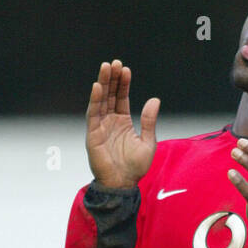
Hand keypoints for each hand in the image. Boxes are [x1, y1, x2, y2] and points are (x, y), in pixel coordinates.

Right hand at [86, 60, 159, 190]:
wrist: (122, 184)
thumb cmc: (134, 168)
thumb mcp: (148, 142)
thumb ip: (150, 121)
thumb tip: (154, 100)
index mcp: (123, 122)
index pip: (121, 97)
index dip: (123, 83)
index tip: (126, 69)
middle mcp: (110, 122)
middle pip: (109, 95)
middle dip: (112, 78)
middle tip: (114, 63)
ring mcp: (100, 127)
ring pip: (100, 100)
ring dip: (102, 83)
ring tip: (106, 67)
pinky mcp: (92, 134)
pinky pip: (93, 114)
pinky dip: (94, 100)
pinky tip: (97, 86)